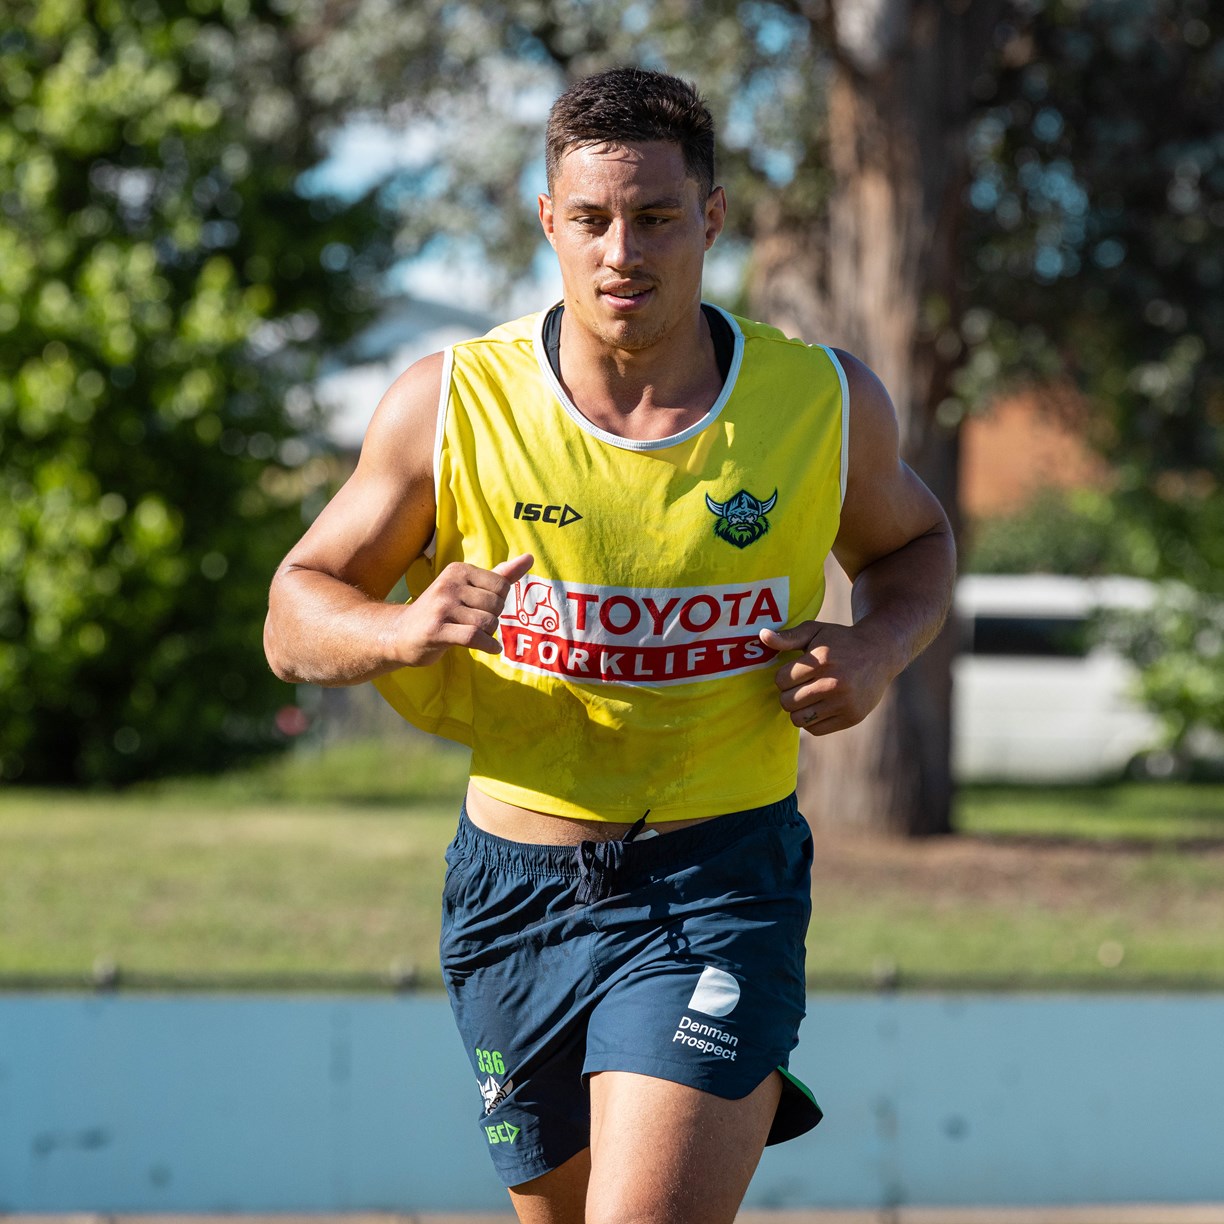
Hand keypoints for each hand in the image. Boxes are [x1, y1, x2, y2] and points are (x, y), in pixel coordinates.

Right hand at [395, 553, 533, 666]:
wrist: (400, 633)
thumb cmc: (442, 611)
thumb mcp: (469, 588)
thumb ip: (501, 575)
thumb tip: (530, 558)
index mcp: (459, 570)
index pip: (501, 585)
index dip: (499, 602)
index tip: (484, 609)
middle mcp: (449, 584)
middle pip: (496, 605)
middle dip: (493, 619)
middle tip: (477, 624)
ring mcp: (442, 607)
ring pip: (487, 623)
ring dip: (489, 635)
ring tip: (477, 635)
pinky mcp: (437, 630)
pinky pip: (475, 637)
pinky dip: (488, 646)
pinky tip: (490, 649)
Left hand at [759, 620, 896, 735]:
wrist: (880, 653)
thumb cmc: (841, 641)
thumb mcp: (815, 632)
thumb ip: (788, 637)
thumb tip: (762, 636)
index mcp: (822, 660)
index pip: (781, 680)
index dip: (783, 676)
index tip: (794, 672)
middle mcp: (833, 683)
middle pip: (787, 702)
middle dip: (788, 694)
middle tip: (799, 686)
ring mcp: (844, 703)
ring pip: (798, 719)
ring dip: (797, 710)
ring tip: (807, 697)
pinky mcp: (852, 717)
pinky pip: (815, 729)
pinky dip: (811, 721)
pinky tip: (819, 706)